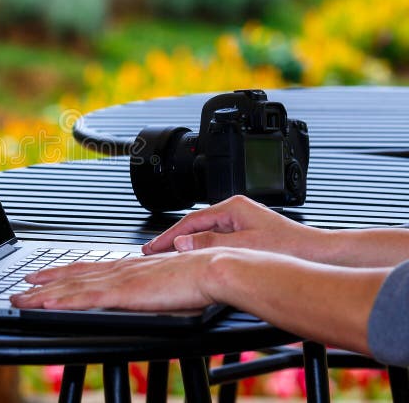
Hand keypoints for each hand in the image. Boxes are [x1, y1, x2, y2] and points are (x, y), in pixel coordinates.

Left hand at [10, 250, 221, 310]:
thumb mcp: (169, 282)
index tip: (41, 276)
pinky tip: (46, 304)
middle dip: (42, 284)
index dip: (61, 273)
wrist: (215, 268)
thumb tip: (147, 294)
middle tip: (19, 289)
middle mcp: (119, 269)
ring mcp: (120, 280)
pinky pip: (87, 297)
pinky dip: (64, 301)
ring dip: (43, 294)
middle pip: (71, 276)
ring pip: (72, 287)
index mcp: (129, 268)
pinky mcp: (125, 292)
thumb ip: (152, 288)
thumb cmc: (201, 276)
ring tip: (22, 298)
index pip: (86, 270)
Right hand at [142, 195, 326, 260]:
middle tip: (153, 254)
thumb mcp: (245, 246)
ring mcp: (242, 224)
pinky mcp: (248, 237)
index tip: (152, 247)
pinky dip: (202, 253)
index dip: (169, 235)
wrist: (319, 255)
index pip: (191, 220)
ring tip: (169, 260)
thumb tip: (182, 244)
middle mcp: (236, 212)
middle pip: (195, 226)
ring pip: (205, 236)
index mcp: (233, 207)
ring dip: (187, 248)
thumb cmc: (291, 248)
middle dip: (173, 240)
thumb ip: (211, 244)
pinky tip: (196, 263)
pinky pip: (216, 243)